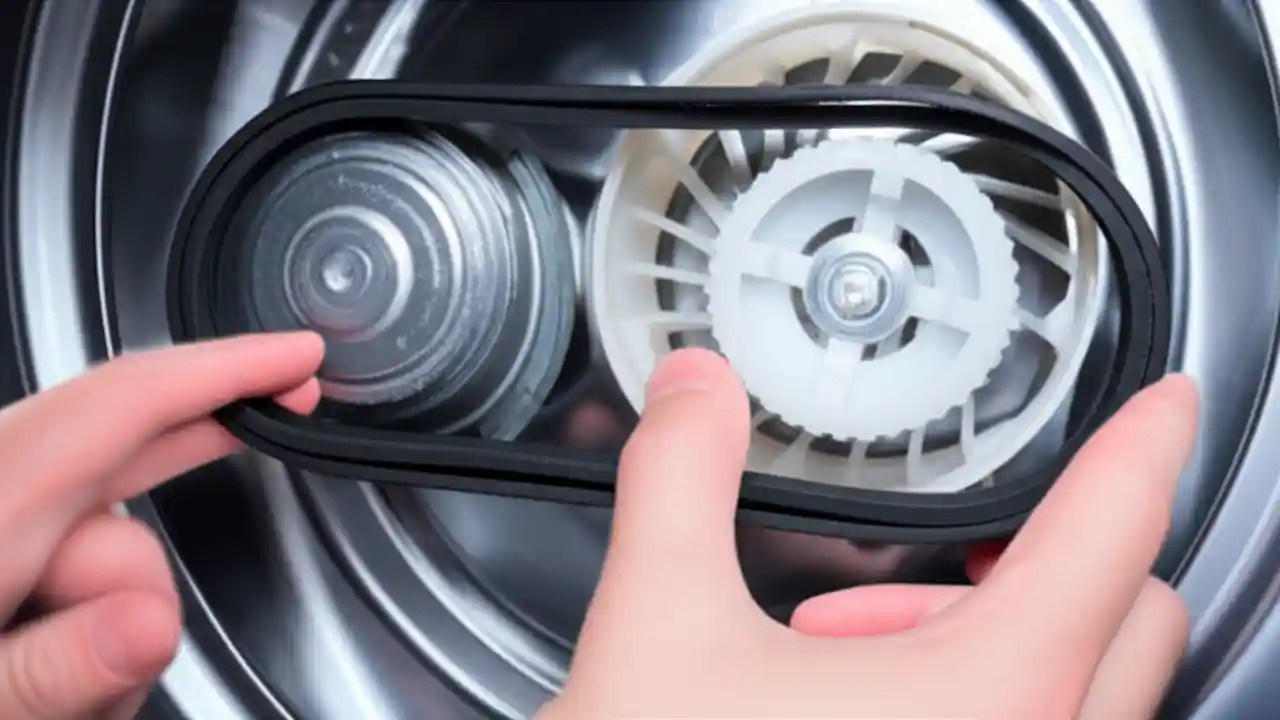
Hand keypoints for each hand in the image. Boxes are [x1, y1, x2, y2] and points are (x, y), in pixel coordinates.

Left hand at [0, 332, 323, 718]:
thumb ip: (42, 672)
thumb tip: (147, 618)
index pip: (119, 404)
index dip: (222, 369)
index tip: (295, 358)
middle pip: (127, 447)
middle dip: (198, 462)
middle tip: (286, 416)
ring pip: (113, 535)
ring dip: (117, 618)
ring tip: (74, 700)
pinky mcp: (1, 558)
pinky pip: (84, 553)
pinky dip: (98, 609)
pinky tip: (70, 674)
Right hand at [541, 349, 1196, 718]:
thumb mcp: (660, 629)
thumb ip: (682, 481)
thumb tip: (695, 393)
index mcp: (989, 699)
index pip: (1111, 531)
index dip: (1141, 446)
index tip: (1167, 408)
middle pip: (1127, 618)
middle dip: (1020, 571)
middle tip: (893, 584)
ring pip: (1088, 693)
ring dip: (993, 645)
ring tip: (849, 662)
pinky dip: (983, 708)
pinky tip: (858, 718)